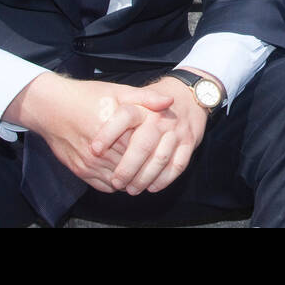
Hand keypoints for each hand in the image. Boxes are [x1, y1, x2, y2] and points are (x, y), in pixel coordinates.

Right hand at [4, 73, 174, 192]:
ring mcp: (88, 163)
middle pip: (133, 166)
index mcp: (111, 127)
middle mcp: (99, 149)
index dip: (157, 149)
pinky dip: (117, 182)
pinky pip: (105, 185)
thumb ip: (145, 98)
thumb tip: (169, 101)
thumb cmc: (86, 97)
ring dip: (133, 177)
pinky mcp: (79, 171)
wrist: (50, 107)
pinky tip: (124, 172)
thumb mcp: (117, 91)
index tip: (166, 147)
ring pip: (120, 180)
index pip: (143, 147)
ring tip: (143, 169)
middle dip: (147, 166)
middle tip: (158, 163)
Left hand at [89, 70, 214, 194]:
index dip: (108, 133)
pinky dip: (165, 179)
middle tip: (116, 182)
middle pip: (142, 145)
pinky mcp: (190, 142)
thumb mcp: (136, 96)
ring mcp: (177, 131)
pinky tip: (152, 187)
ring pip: (160, 159)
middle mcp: (161, 119)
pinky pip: (178, 165)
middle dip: (127, 168)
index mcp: (144, 107)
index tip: (94, 150)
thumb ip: (116, 109)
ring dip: (145, 178)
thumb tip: (97, 119)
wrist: (190, 95)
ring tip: (131, 189)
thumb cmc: (154, 102)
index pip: (124, 117)